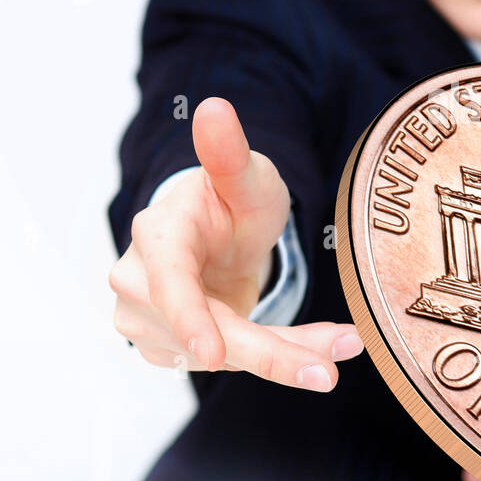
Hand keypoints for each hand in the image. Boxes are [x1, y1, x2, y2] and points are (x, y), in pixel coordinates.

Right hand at [109, 97, 363, 388]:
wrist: (219, 235)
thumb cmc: (231, 201)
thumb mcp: (245, 177)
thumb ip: (230, 153)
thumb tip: (214, 108)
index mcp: (158, 235)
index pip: (168, 280)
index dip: (189, 319)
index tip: (213, 356)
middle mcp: (140, 284)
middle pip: (210, 332)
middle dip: (273, 354)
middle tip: (330, 372)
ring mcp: (149, 323)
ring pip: (228, 355)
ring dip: (287, 355)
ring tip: (340, 345)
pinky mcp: (169, 351)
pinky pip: (232, 364)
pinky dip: (277, 359)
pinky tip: (312, 351)